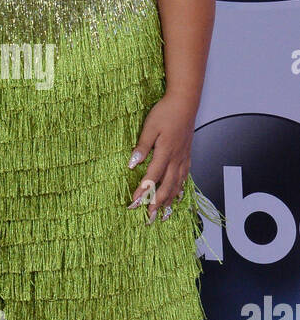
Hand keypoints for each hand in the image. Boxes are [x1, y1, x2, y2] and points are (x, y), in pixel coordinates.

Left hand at [127, 92, 195, 221]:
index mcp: (165, 151)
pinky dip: (179, 190)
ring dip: (168, 201)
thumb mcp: (149, 126)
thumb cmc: (166, 112)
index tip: (134, 204)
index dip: (143, 192)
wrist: (185, 102)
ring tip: (161, 214)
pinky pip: (184, 177)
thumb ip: (142, 146)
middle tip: (148, 218)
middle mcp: (176, 158)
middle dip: (156, 203)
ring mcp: (183, 158)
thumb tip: (133, 163)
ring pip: (177, 185)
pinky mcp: (187, 155)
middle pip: (167, 186)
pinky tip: (176, 197)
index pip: (152, 177)